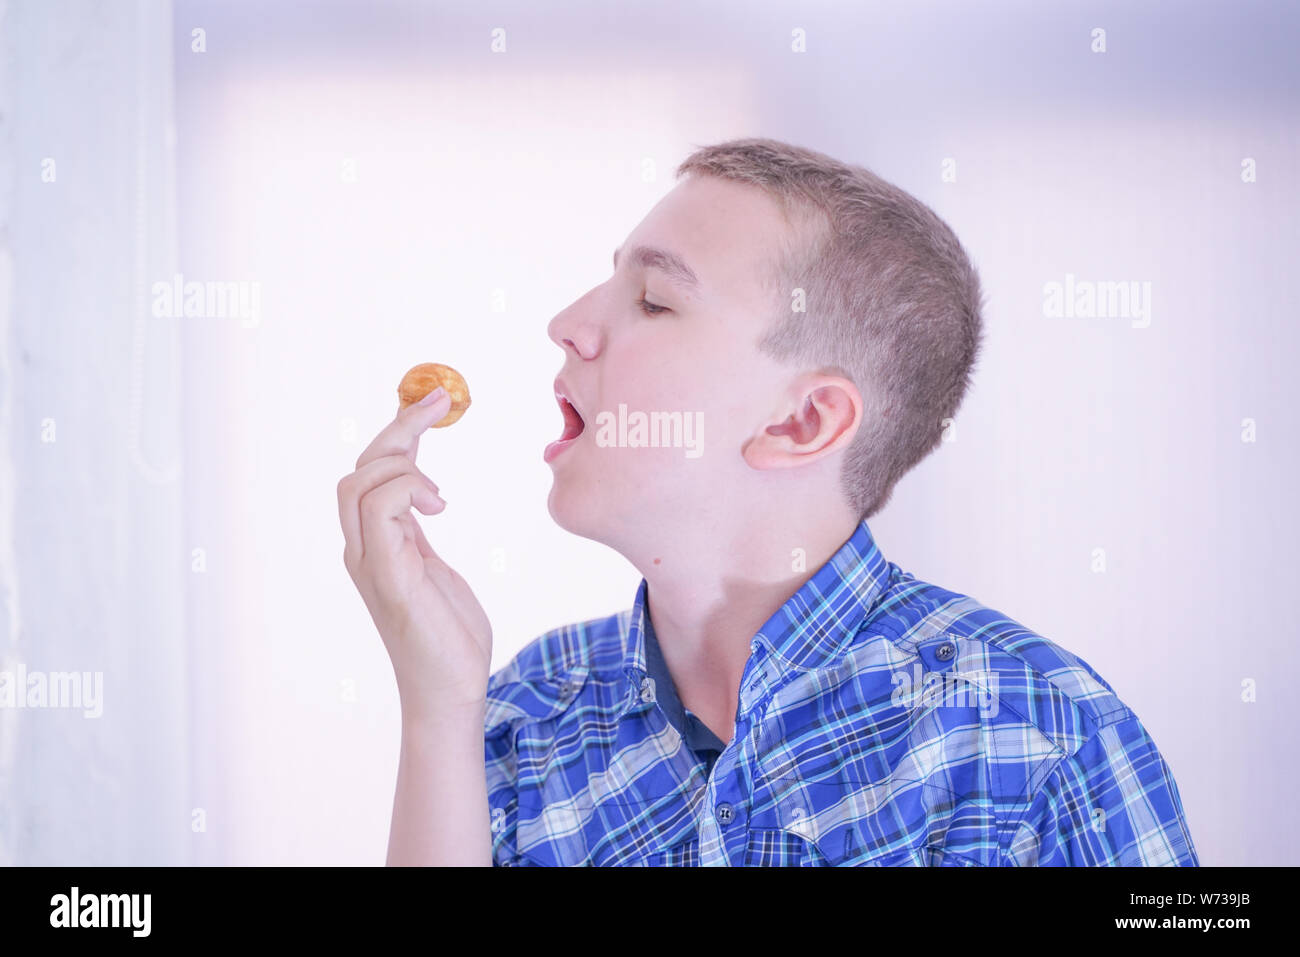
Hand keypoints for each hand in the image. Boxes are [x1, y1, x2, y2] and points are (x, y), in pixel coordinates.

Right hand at [337, 389, 492, 713]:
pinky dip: (407, 490)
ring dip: (403, 465)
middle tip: (444, 403)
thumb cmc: (450, 637)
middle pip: (358, 470)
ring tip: (441, 494)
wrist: (451, 693)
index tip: (437, 402)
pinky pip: (379, 511)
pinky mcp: (389, 577)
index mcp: (373, 545)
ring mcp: (370, 564)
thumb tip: (425, 496)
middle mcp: (362, 550)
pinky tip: (439, 506)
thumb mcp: (436, 570)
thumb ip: (420, 534)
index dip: (397, 432)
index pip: (368, 473)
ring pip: (359, 484)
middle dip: (399, 428)